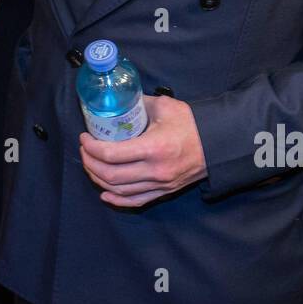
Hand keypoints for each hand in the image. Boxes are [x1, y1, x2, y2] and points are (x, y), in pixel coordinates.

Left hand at [79, 95, 208, 206]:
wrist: (218, 144)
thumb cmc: (191, 123)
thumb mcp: (164, 106)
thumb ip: (138, 104)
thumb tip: (117, 102)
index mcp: (153, 147)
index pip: (111, 154)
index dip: (91, 147)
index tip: (84, 137)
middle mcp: (155, 170)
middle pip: (111, 175)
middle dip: (90, 163)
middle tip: (85, 150)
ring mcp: (159, 184)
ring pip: (119, 190)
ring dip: (99, 179)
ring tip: (91, 166)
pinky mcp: (164, 192)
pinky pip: (135, 201)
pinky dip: (117, 199)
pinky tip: (105, 193)